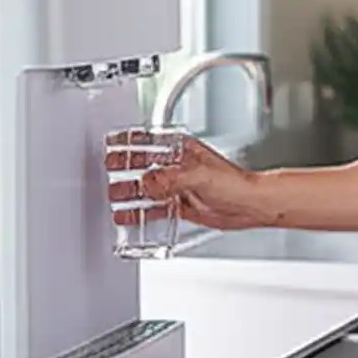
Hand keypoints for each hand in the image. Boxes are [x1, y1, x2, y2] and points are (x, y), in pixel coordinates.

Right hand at [106, 133, 268, 230]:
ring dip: (129, 191)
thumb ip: (171, 179)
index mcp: (181, 150)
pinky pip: (156, 207)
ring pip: (147, 187)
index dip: (128, 142)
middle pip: (143, 164)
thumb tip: (147, 182)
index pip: (148, 141)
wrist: (251, 206)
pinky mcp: (182, 204)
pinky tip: (130, 216)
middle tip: (107, 171)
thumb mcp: (199, 177)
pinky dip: (141, 211)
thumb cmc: (235, 184)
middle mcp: (177, 166)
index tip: (110, 145)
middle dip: (123, 167)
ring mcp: (179, 185)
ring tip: (113, 196)